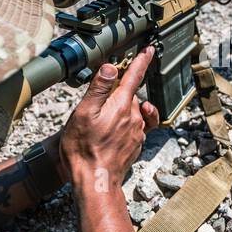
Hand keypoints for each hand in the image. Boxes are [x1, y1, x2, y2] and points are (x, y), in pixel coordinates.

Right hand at [59, 47, 160, 193]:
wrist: (95, 180)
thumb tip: (111, 67)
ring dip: (120, 111)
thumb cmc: (83, 149)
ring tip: (101, 121)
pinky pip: (135, 128)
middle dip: (118, 93)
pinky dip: (126, 124)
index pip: (134, 76)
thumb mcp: (83, 113)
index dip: (141, 61)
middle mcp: (134, 117)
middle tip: (98, 103)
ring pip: (133, 112)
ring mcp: (137, 132)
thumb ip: (98, 89)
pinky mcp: (136, 145)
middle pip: (130, 95)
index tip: (149, 50)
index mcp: (121, 105)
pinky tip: (113, 132)